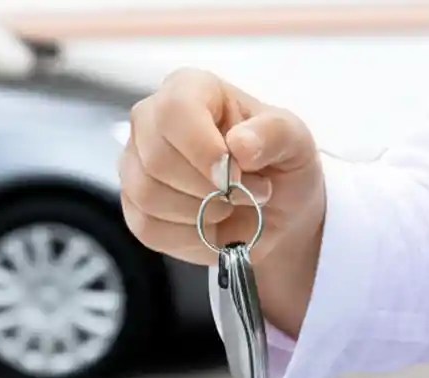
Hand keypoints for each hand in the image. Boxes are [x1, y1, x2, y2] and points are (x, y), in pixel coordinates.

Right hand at [120, 69, 326, 335]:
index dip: (202, 149)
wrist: (272, 210)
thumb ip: (274, 134)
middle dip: (207, 189)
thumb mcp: (294, 141)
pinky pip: (148, 228)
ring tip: (230, 207)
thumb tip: (239, 145)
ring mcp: (136, 164)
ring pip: (148, 196)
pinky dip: (189, 237)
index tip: (234, 173)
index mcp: (190, 89)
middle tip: (244, 193)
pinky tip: (211, 226)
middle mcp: (151, 120)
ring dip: (200, 214)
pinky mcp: (134, 206)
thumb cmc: (278, 163)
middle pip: (157, 159)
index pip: (175, 111)